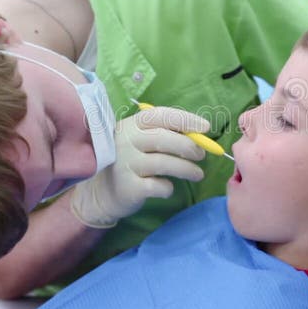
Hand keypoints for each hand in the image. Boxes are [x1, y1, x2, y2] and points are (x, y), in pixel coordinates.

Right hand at [70, 106, 209, 227]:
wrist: (101, 193)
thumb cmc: (130, 162)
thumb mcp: (141, 141)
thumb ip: (165, 134)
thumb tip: (200, 135)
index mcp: (131, 125)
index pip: (160, 116)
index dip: (185, 119)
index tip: (205, 127)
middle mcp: (126, 141)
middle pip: (164, 138)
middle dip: (189, 146)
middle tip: (202, 154)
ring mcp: (125, 164)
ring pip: (164, 163)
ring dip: (187, 169)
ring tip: (198, 174)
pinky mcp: (128, 187)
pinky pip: (157, 186)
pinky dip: (168, 188)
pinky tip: (167, 189)